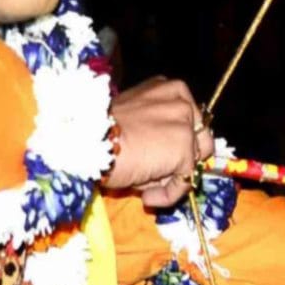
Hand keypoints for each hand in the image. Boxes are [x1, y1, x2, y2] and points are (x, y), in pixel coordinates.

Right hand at [106, 77, 214, 207]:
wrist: (85, 142)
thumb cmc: (98, 132)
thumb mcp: (134, 121)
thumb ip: (158, 133)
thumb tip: (170, 167)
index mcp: (169, 88)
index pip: (190, 120)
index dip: (177, 143)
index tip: (159, 158)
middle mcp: (183, 101)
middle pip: (200, 139)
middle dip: (181, 160)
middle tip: (155, 175)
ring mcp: (186, 124)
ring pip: (194, 161)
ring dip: (172, 178)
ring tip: (146, 185)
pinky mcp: (184, 149)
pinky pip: (185, 181)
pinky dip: (168, 195)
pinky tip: (145, 195)